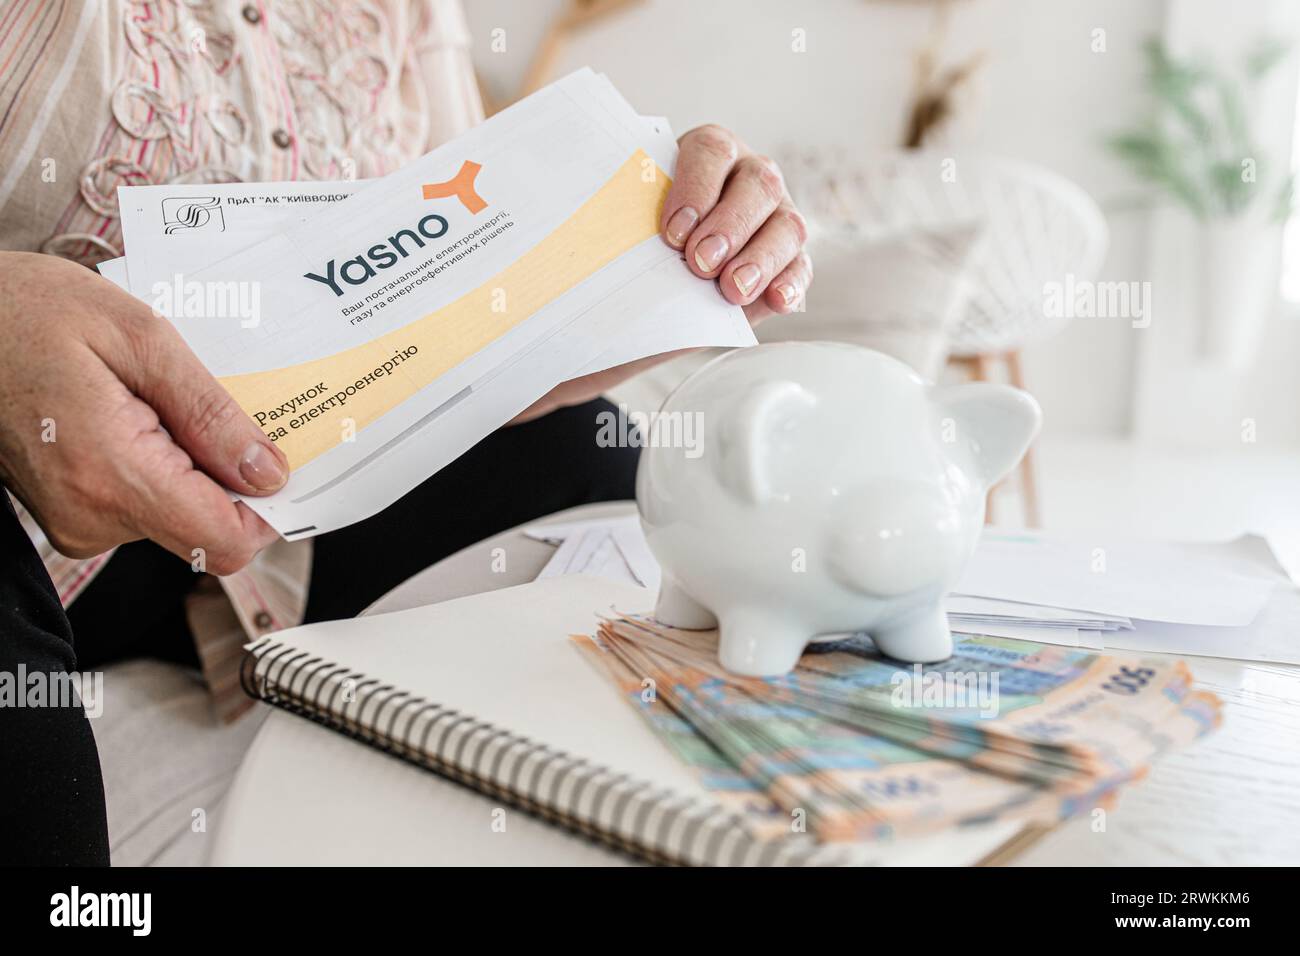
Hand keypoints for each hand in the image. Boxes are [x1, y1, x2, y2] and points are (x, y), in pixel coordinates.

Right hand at [0, 252, 287, 574]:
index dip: (266, 510)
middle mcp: (92, 515)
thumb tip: (266, 471)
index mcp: (113, 474)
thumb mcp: (140, 337)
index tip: (277, 462)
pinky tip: (139, 408)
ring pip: (177, 513)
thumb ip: (210, 413)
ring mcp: (76, 519)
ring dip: (192, 461)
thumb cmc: (27, 311)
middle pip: (206, 528)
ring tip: (161, 395)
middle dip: (229, 473)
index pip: (224, 541)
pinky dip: (160, 461)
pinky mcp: (70, 510)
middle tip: (218, 405)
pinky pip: (144, 500)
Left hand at [512, 125, 810, 422]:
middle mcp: (746, 180)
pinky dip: (790, 282)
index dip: (696, 186)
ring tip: (730, 289)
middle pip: (759, 184)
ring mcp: (772, 220)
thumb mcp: (615, 230)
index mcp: (705, 155)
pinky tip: (773, 300)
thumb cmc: (625, 252)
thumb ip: (615, 219)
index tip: (669, 231)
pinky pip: (800, 267)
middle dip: (730, 224)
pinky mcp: (787, 263)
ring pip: (788, 225)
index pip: (711, 150)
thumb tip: (580, 219)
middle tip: (699, 263)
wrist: (634, 299)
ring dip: (761, 257)